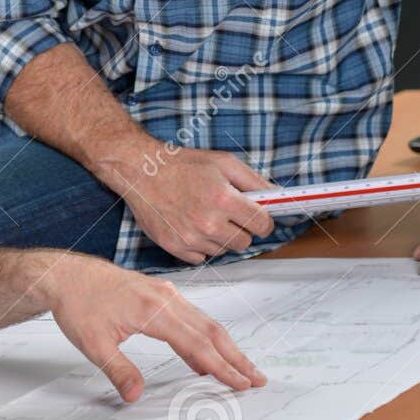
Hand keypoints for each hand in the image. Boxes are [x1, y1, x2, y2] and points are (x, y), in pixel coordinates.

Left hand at [45, 255, 266, 401]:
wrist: (66, 274)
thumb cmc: (77, 305)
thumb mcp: (93, 344)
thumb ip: (118, 370)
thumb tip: (135, 397)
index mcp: (153, 311)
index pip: (197, 344)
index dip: (221, 367)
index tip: (240, 383)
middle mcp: (166, 298)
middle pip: (210, 331)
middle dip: (236, 357)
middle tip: (257, 378)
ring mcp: (165, 293)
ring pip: (204, 321)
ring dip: (225, 346)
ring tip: (242, 368)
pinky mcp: (161, 293)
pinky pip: (191, 316)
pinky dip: (206, 335)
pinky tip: (206, 354)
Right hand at [107, 141, 276, 263]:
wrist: (141, 170)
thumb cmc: (181, 164)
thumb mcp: (223, 162)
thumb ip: (254, 181)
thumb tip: (277, 195)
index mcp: (223, 199)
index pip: (262, 224)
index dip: (263, 220)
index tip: (258, 216)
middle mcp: (208, 223)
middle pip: (245, 242)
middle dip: (241, 228)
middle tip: (228, 212)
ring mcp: (190, 238)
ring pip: (224, 250)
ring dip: (221, 236)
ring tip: (205, 215)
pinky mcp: (175, 247)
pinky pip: (202, 257)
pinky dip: (201, 245)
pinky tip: (192, 225)